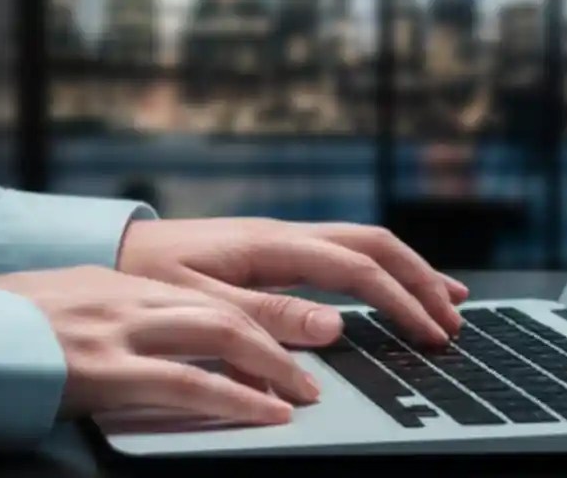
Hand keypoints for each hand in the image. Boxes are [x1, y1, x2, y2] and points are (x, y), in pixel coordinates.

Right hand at [0, 266, 317, 423]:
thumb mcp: (67, 303)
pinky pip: (186, 383)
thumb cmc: (1, 326)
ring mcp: (119, 331)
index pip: (206, 299)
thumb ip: (114, 312)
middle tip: (309, 376)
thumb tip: (151, 334)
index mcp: (123, 284)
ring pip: (219, 337)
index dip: (252, 324)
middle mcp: (130, 298)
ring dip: (272, 368)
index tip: (281, 346)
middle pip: (226, 314)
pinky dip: (236, 398)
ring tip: (303, 395)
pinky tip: (266, 413)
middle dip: (277, 345)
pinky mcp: (103, 370)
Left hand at [116, 218, 468, 346]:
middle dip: (422, 280)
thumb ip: (266, 317)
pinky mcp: (276, 248)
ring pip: (366, 244)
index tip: (431, 334)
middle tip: (455, 319)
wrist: (110, 249)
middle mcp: (286, 233)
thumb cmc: (145, 279)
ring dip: (410, 271)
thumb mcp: (198, 304)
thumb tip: (336, 326)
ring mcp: (284, 237)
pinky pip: (344, 254)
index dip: (402, 300)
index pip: (359, 269)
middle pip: (376, 245)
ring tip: (449, 298)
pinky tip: (394, 286)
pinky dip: (380, 270)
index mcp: (272, 244)